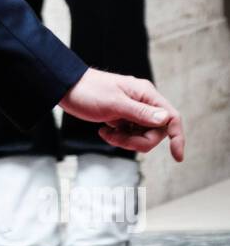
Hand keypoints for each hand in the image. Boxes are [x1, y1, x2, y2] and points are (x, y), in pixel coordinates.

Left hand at [59, 68, 184, 162]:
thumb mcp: (114, 103)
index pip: (171, 117)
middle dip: (137, 142)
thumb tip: (165, 119)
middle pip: (155, 132)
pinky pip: (130, 135)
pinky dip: (118, 138)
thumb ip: (140, 112)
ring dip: (125, 141)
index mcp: (146, 94)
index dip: (177, 137)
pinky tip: (104, 131)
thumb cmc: (89, 91)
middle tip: (117, 137)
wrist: (67, 88)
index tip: (177, 157)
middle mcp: (143, 102)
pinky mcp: (123, 118)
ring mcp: (133, 111)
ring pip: (142, 136)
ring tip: (107, 133)